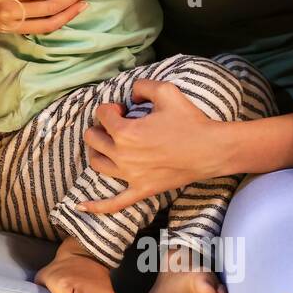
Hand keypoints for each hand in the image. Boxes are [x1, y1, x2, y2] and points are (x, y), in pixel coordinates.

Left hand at [77, 79, 228, 212]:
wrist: (211, 150)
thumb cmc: (189, 121)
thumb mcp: (166, 91)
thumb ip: (142, 85)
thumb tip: (131, 93)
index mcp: (125, 132)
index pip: (102, 115)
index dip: (111, 108)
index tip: (124, 109)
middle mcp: (122, 155)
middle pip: (93, 138)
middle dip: (101, 127)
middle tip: (117, 124)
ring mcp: (130, 176)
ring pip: (97, 162)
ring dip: (97, 150)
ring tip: (107, 144)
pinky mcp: (141, 190)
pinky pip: (114, 203)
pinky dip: (96, 205)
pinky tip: (81, 206)